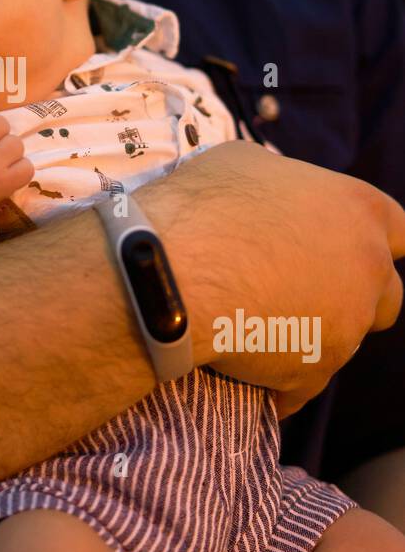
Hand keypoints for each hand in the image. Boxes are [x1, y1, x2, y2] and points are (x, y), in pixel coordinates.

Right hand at [134, 141, 404, 416]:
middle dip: (353, 298)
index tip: (350, 254)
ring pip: (342, 341)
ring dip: (310, 338)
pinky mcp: (313, 372)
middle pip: (386, 297)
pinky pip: (301, 386)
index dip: (373, 243)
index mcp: (360, 210)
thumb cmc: (204, 206)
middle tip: (300, 294)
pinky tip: (241, 370)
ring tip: (252, 330)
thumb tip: (278, 202)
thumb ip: (286, 189)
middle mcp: (368, 269)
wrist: (170, 271)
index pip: (402, 231)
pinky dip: (277, 381)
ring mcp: (347, 326)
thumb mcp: (249, 166)